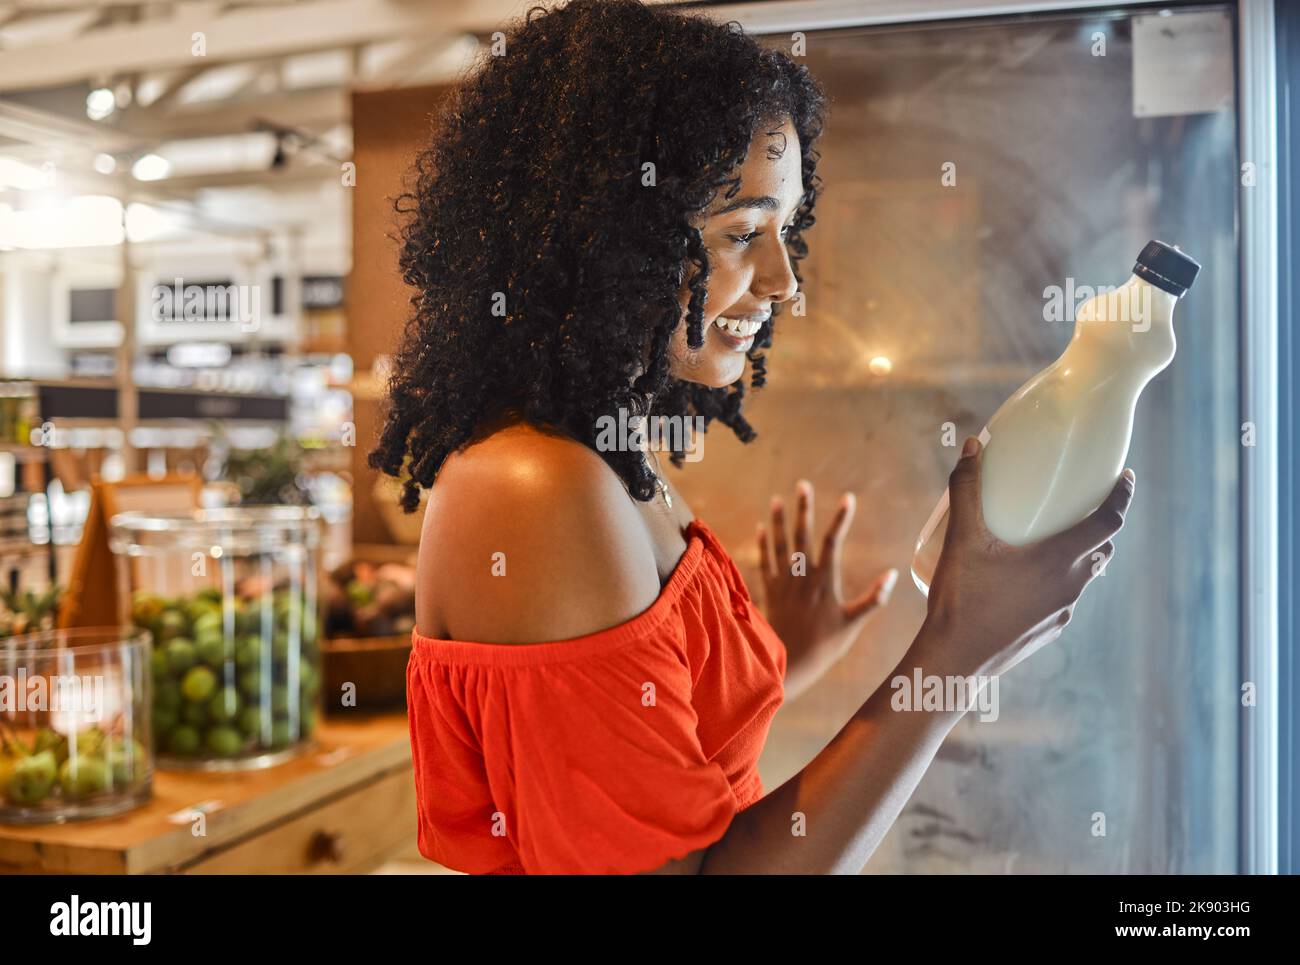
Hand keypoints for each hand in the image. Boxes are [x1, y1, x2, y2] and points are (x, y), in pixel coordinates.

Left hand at [758, 480, 898, 693]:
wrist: (788, 664)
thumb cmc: (825, 647)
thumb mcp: (854, 624)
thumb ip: (874, 599)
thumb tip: (893, 575)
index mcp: (824, 582)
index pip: (832, 543)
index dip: (841, 519)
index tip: (848, 498)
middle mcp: (801, 578)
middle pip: (801, 536)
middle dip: (804, 509)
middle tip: (802, 484)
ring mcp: (783, 583)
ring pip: (779, 545)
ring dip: (779, 521)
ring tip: (777, 499)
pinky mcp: (769, 592)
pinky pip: (764, 563)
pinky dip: (763, 545)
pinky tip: (762, 528)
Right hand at [919, 436, 1135, 679]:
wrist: (955, 660)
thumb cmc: (961, 599)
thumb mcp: (961, 539)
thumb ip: (966, 490)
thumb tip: (973, 446)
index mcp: (1058, 560)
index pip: (1109, 522)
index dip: (1123, 497)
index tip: (1128, 476)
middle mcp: (1070, 586)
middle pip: (1102, 548)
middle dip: (1101, 525)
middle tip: (1084, 506)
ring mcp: (1062, 612)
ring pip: (1085, 575)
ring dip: (1080, 555)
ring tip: (1054, 541)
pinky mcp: (1049, 629)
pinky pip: (1064, 598)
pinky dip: (1057, 581)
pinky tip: (1028, 580)